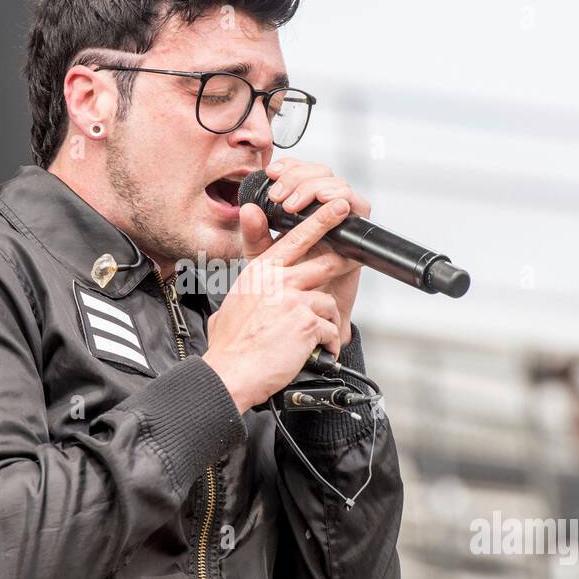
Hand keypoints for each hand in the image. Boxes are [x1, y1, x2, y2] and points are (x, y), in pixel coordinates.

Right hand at [202, 197, 353, 412]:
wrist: (230, 371)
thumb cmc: (229, 344)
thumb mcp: (231, 303)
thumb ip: (247, 290)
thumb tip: (248, 294)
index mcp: (260, 271)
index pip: (297, 237)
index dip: (322, 220)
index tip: (339, 208)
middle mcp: (278, 279)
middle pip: (325, 262)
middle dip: (341, 267)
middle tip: (349, 270)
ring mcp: (293, 298)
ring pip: (329, 301)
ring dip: (327, 321)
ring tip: (314, 339)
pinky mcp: (307, 321)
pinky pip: (331, 328)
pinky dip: (327, 343)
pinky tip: (315, 351)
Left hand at [257, 159, 369, 345]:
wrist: (310, 313)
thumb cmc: (289, 285)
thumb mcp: (263, 258)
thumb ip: (254, 234)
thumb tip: (247, 209)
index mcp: (301, 208)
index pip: (298, 172)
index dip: (287, 166)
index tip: (271, 174)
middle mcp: (323, 209)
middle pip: (319, 171)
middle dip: (297, 177)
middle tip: (279, 197)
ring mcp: (342, 218)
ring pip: (337, 182)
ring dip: (315, 187)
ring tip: (294, 205)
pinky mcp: (357, 231)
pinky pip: (358, 203)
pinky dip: (340, 198)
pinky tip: (324, 204)